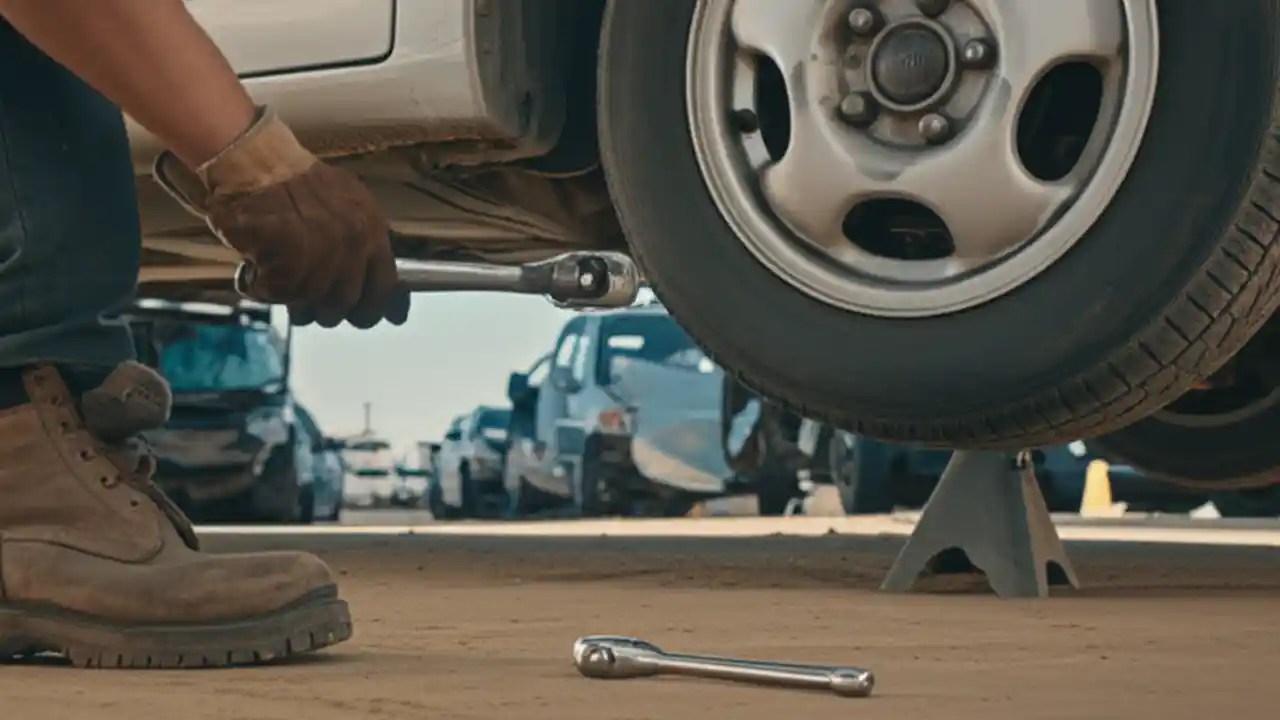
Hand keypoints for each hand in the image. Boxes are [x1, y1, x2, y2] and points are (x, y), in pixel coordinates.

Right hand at [172, 108, 409, 328]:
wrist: (255, 160)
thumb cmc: (294, 182)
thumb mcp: (347, 207)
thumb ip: (363, 244)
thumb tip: (384, 290)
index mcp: (371, 229)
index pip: (385, 286)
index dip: (376, 308)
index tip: (371, 318)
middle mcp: (352, 244)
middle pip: (345, 304)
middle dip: (325, 309)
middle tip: (308, 301)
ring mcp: (321, 255)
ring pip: (311, 304)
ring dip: (292, 298)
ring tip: (277, 276)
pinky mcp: (286, 262)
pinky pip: (277, 295)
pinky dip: (260, 287)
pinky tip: (255, 268)